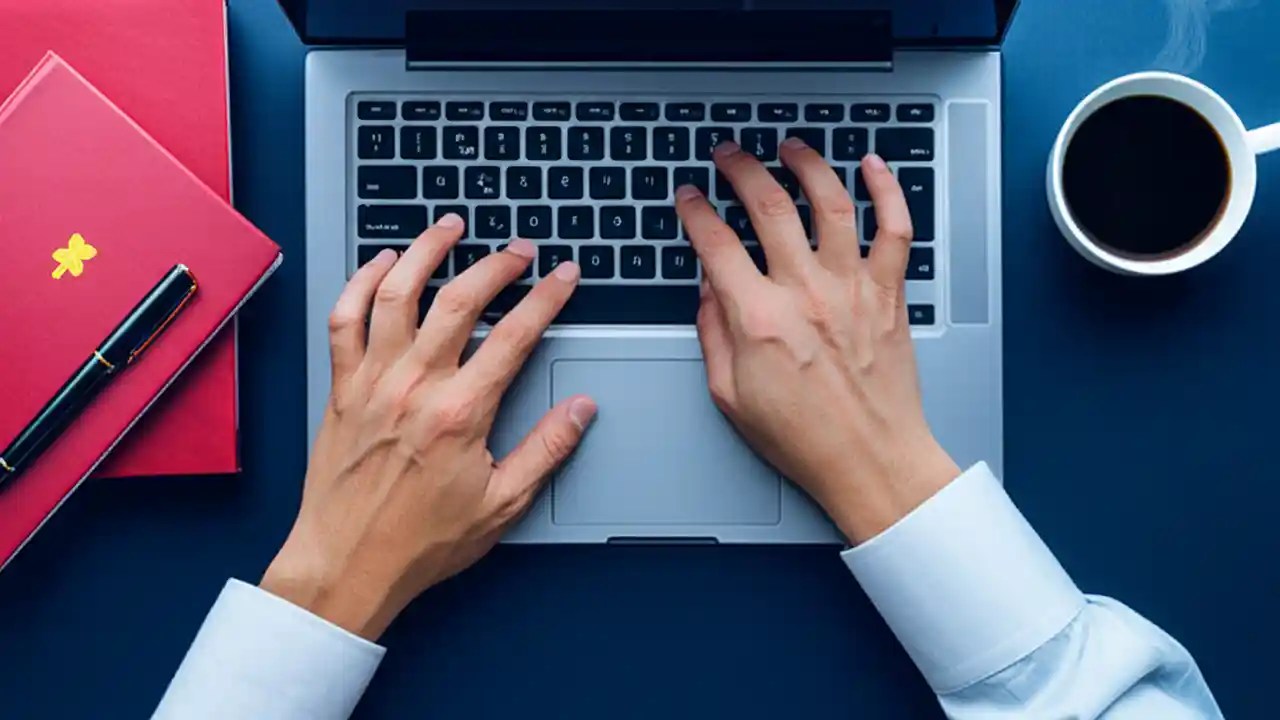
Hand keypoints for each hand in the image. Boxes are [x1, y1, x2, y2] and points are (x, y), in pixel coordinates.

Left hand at [261, 215, 595, 639]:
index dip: (546, 298)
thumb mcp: (501, 504)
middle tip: (519, 250)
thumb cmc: (419, 542)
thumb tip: (580, 410)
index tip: (563, 277)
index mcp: (460, 413)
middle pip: (459, 301)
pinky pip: (344, 319)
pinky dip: (360, 283)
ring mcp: (373, 382)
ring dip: (425, 252)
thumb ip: (546, 450)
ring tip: (449, 227)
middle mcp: (414, 386)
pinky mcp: (342, 389)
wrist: (346, 564)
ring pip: (396, 294)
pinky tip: (380, 264)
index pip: (514, 336)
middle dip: (496, 265)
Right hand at [676, 140, 959, 543]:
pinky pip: (895, 228)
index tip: (688, 198)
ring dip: (806, 164)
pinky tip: (872, 167)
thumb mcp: (730, 395)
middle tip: (728, 155)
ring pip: (830, 203)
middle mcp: (806, 293)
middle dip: (740, 169)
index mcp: (759, 319)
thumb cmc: (804, 438)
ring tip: (789, 147)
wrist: (870, 460)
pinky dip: (887, 190)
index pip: (715, 243)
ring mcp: (852, 288)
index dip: (694, 211)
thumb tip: (709, 289)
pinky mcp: (889, 294)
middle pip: (768, 205)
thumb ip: (714, 334)